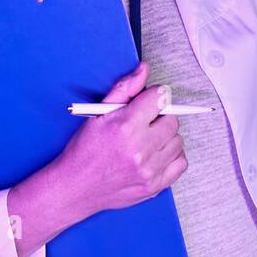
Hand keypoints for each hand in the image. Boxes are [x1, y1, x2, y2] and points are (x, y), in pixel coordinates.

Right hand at [55, 60, 187, 217]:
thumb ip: (125, 88)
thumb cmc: (84, 150)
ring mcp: (149, 170)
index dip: (155, 96)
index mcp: (126, 126)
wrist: (75, 187)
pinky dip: (172, 156)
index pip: (160, 99)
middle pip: (172, 120)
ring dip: (166, 136)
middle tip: (145, 122)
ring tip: (147, 139)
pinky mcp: (154, 186)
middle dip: (161, 116)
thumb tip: (144, 70)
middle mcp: (140, 149)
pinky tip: (156, 153)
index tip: (151, 100)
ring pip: (178, 140)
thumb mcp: (98, 113)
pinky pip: (181, 163)